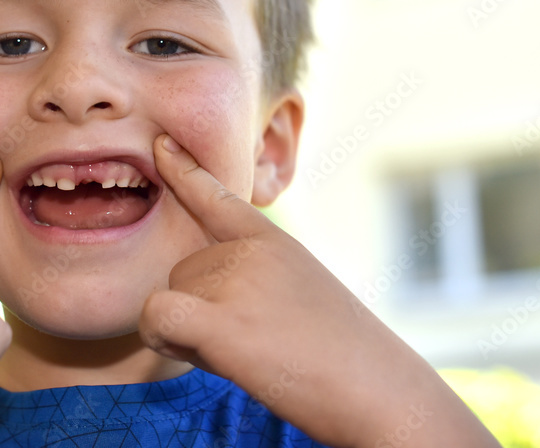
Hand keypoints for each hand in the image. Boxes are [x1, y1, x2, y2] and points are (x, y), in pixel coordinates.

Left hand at [139, 135, 499, 447]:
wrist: (382, 394)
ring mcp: (237, 280)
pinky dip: (164, 337)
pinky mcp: (222, 321)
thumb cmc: (345, 358)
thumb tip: (198, 279)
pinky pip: (157, 315)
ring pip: (169, 295)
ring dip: (190, 333)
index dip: (184, 170)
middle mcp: (250, 251)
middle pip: (182, 270)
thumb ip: (253, 274)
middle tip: (253, 341)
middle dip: (198, 310)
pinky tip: (198, 351)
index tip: (160, 144)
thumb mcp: (302, 292)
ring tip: (250, 354)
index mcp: (273, 241)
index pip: (217, 197)